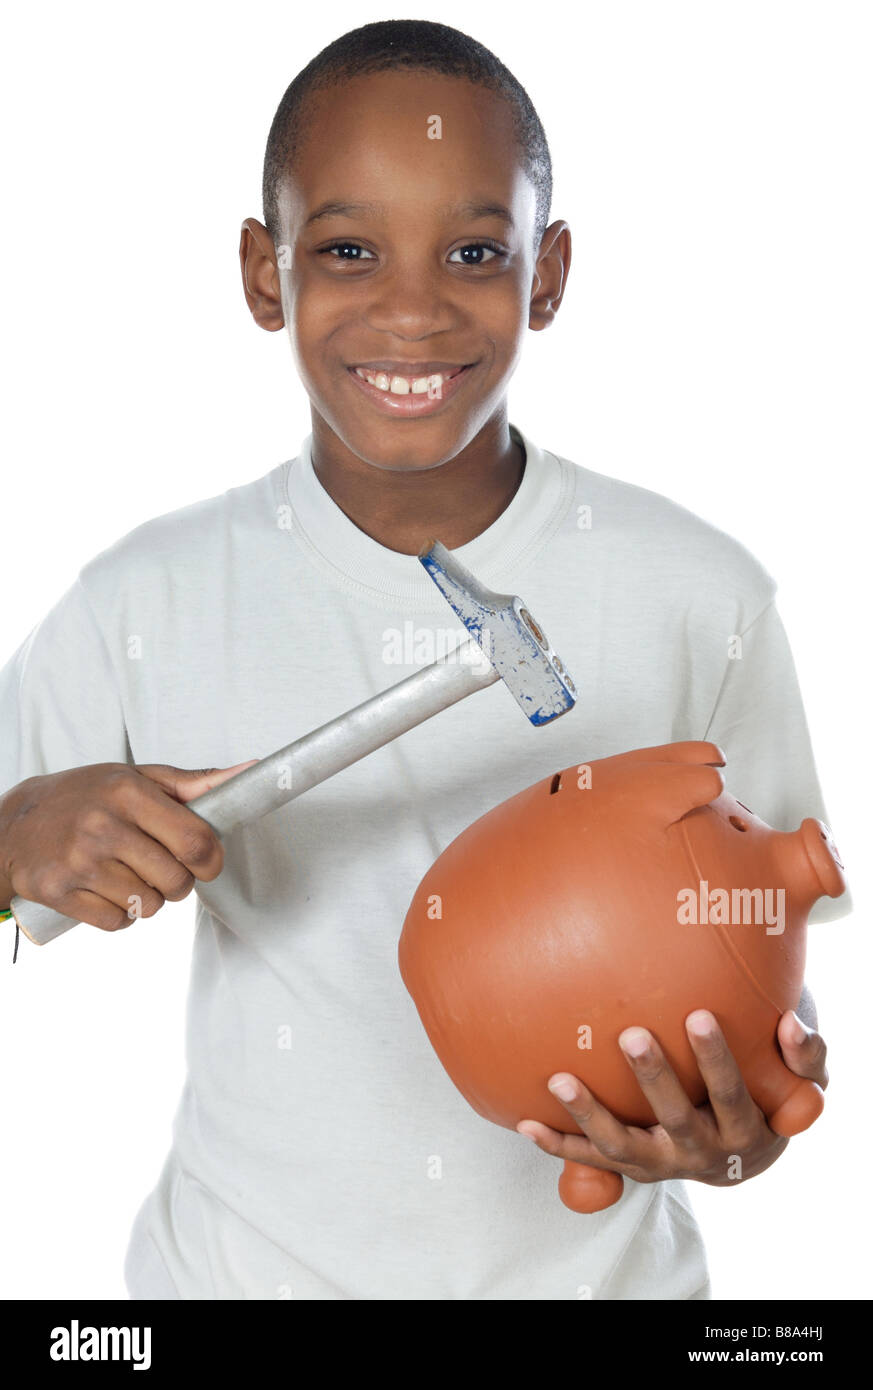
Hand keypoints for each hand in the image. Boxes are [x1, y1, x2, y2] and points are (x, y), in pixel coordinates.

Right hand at [0, 760, 256, 931]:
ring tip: (128, 875)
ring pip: (148, 906)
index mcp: (128, 793)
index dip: (211, 861)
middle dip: (179, 883)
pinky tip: (106, 891)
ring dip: (147, 899)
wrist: (14, 823)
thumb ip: (194, 784)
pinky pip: (116, 922)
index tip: (206, 863)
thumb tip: (248, 771)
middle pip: (176, 882)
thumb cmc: (86, 797)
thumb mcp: (136, 778)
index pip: (196, 841)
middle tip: (161, 868)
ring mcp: (79, 862)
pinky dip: (120, 915)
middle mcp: (103, 826)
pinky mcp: (60, 892)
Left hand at [516, 1008, 825, 1188]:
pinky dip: (557, 1145)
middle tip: (631, 1034)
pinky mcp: (632, 1169)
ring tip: (559, 1079)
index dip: (716, 1060)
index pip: (731, 1093)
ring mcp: (663, 1166)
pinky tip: (525, 1121)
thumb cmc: (770, 1098)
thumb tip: (788, 1023)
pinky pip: (591, 1162)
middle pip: (676, 1118)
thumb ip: (805, 1056)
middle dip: (653, 1078)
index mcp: (744, 1131)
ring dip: (590, 1115)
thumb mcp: (799, 1083)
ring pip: (624, 1147)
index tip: (699, 1014)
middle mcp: (702, 1155)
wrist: (741, 1156)